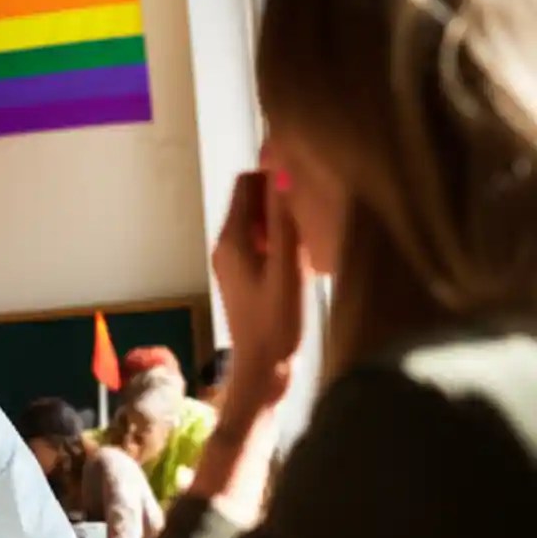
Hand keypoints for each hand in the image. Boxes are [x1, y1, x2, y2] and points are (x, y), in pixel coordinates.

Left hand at [211, 170, 309, 413]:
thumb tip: (279, 168)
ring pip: (260, 221)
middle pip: (253, 200)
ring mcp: (233, 261)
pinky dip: (281, 241)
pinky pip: (263, 242)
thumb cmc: (277, 322)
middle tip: (312, 215)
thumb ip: (283, 217)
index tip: (305, 188)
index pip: (248, 182)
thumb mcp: (287, 265)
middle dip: (281, 198)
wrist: (263, 369)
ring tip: (309, 239)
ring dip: (284, 221)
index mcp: (231, 238)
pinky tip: (302, 259)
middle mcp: (225, 245)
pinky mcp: (245, 276)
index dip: (276, 176)